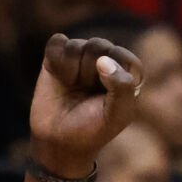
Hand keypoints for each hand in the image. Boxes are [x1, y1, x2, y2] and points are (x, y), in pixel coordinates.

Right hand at [28, 34, 143, 177]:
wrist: (59, 140)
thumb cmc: (93, 128)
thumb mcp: (116, 115)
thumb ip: (122, 87)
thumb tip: (103, 60)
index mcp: (125, 73)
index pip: (125, 57)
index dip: (114, 76)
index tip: (107, 97)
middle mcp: (104, 60)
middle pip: (100, 46)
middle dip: (91, 73)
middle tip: (86, 94)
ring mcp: (80, 55)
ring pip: (77, 44)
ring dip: (73, 70)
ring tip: (72, 87)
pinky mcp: (56, 55)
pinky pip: (58, 41)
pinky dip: (57, 60)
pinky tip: (59, 77)